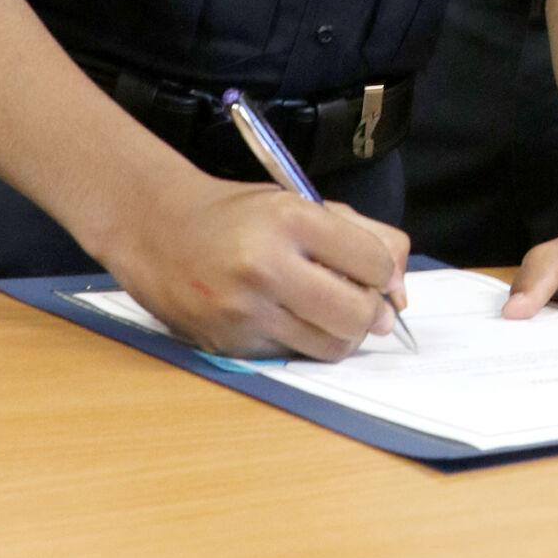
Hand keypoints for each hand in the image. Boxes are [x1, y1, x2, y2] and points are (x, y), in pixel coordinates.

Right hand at [107, 172, 409, 359]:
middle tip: (364, 303)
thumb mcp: (301, 202)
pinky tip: (286, 315)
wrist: (159, 230)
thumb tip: (399, 288)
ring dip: (343, 333)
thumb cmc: (239, 214)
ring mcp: (246, 311)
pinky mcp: (231, 344)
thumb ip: (362, 234)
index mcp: (290, 219)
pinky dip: (303, 340)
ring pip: (331, 345)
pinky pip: (294, 354)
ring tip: (328, 309)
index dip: (384, 271)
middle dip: (372, 312)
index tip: (375, 270)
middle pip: (358, 314)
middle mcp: (266, 266)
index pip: (373, 262)